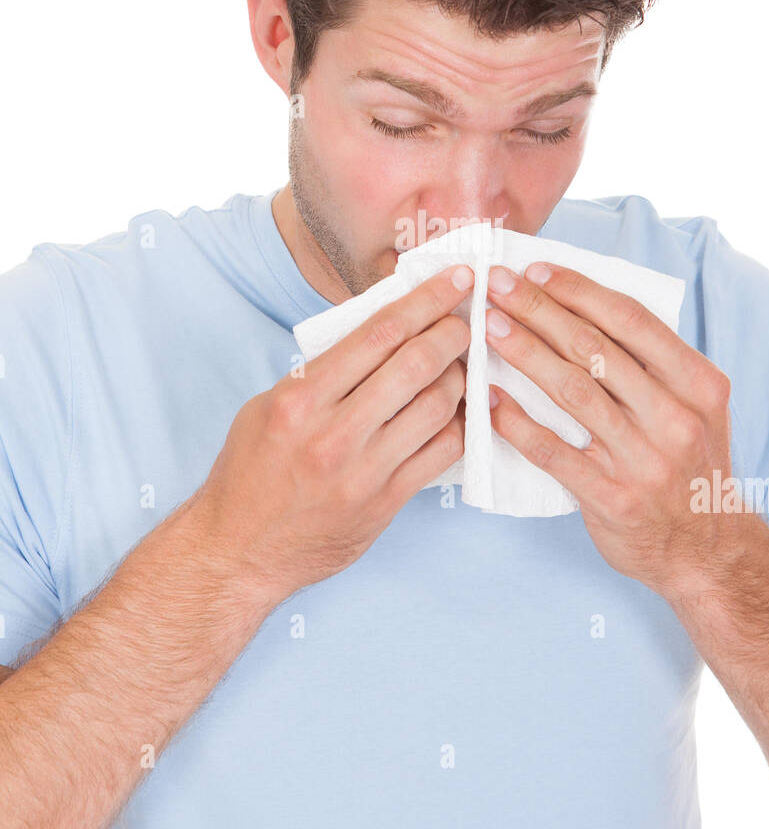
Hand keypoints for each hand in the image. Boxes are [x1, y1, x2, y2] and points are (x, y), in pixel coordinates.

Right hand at [193, 264, 473, 605]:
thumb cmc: (251, 472)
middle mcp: (333, 432)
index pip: (378, 333)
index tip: (456, 279)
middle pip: (416, 364)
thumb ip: (321, 371)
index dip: (425, 300)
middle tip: (468, 317)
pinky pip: (442, 453)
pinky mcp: (386, 503)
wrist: (239, 550)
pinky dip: (460, 425)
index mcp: (301, 398)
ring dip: (461, 377)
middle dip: (452, 331)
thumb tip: (380, 330)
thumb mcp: (269, 404)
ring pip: (438, 406)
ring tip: (463, 364)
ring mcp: (364, 471)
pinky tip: (461, 410)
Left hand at [484, 262, 733, 597]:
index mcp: (698, 384)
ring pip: (572, 391)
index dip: (578, 290)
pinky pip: (554, 452)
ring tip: (488, 326)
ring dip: (524, 352)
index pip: (632, 320)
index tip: (536, 270)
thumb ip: (654, 364)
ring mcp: (645, 460)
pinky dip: (518, 422)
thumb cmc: (690, 467)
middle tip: (497, 285)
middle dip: (539, 309)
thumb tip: (583, 308)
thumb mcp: (698, 407)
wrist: (708, 552)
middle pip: (595, 349)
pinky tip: (491, 398)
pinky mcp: (613, 498)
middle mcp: (675, 417)